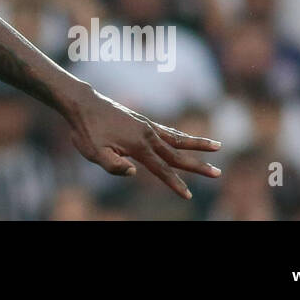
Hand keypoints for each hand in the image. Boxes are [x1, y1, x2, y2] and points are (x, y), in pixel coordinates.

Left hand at [64, 85, 220, 198]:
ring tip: (218, 146)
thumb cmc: (85, 130)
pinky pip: (167, 130)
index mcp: (137, 145)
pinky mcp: (142, 121)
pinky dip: (181, 135)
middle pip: (177, 154)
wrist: (82, 103)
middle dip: (198, 165)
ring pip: (178, 138)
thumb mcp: (93, 152)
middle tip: (218, 173)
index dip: (175, 184)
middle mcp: (147, 134)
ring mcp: (146, 125)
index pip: (161, 169)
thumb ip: (113, 166)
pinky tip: (187, 139)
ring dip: (198, 144)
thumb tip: (133, 172)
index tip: (188, 196)